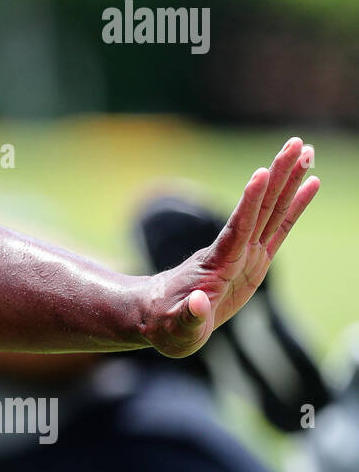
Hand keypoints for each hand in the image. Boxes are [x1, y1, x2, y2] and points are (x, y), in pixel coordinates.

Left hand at [145, 137, 319, 357]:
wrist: (160, 317)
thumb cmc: (167, 326)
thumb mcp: (177, 329)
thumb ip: (190, 318)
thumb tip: (200, 303)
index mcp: (219, 264)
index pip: (237, 228)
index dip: (249, 202)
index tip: (260, 173)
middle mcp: (235, 252)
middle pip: (260, 208)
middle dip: (278, 176)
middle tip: (297, 143)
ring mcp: (246, 253)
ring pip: (272, 210)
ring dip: (289, 181)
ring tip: (306, 150)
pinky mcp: (255, 261)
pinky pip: (279, 229)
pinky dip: (295, 207)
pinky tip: (311, 184)